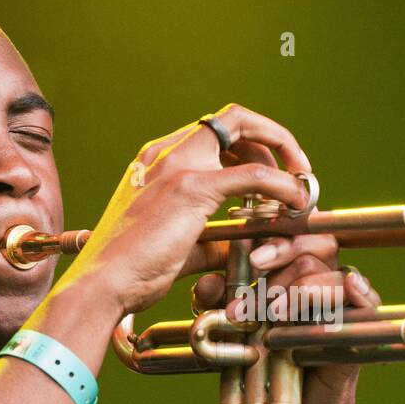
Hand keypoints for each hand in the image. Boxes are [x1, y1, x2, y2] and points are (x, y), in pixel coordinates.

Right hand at [55, 104, 313, 315]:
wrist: (103, 284)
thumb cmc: (132, 272)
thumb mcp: (178, 247)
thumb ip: (209, 240)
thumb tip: (240, 245)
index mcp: (157, 161)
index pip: (214, 132)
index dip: (252, 147)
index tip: (273, 173)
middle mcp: (166, 152)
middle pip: (233, 119)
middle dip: (273, 140)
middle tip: (296, 173)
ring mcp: (178, 166)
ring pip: (244, 127)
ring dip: (282, 150)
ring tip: (301, 183)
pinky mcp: (192, 188)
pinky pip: (253, 174)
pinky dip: (283, 183)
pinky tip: (297, 202)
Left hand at [190, 139, 382, 403]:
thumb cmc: (268, 370)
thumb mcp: (237, 334)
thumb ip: (221, 307)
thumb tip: (205, 284)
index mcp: (295, 275)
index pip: (293, 236)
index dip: (274, 237)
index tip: (250, 257)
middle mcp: (324, 282)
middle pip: (315, 246)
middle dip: (283, 255)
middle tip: (258, 272)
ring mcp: (346, 302)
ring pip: (331, 272)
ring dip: (300, 287)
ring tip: (274, 311)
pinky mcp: (363, 325)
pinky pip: (364, 297)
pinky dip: (353, 289)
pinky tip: (346, 287)